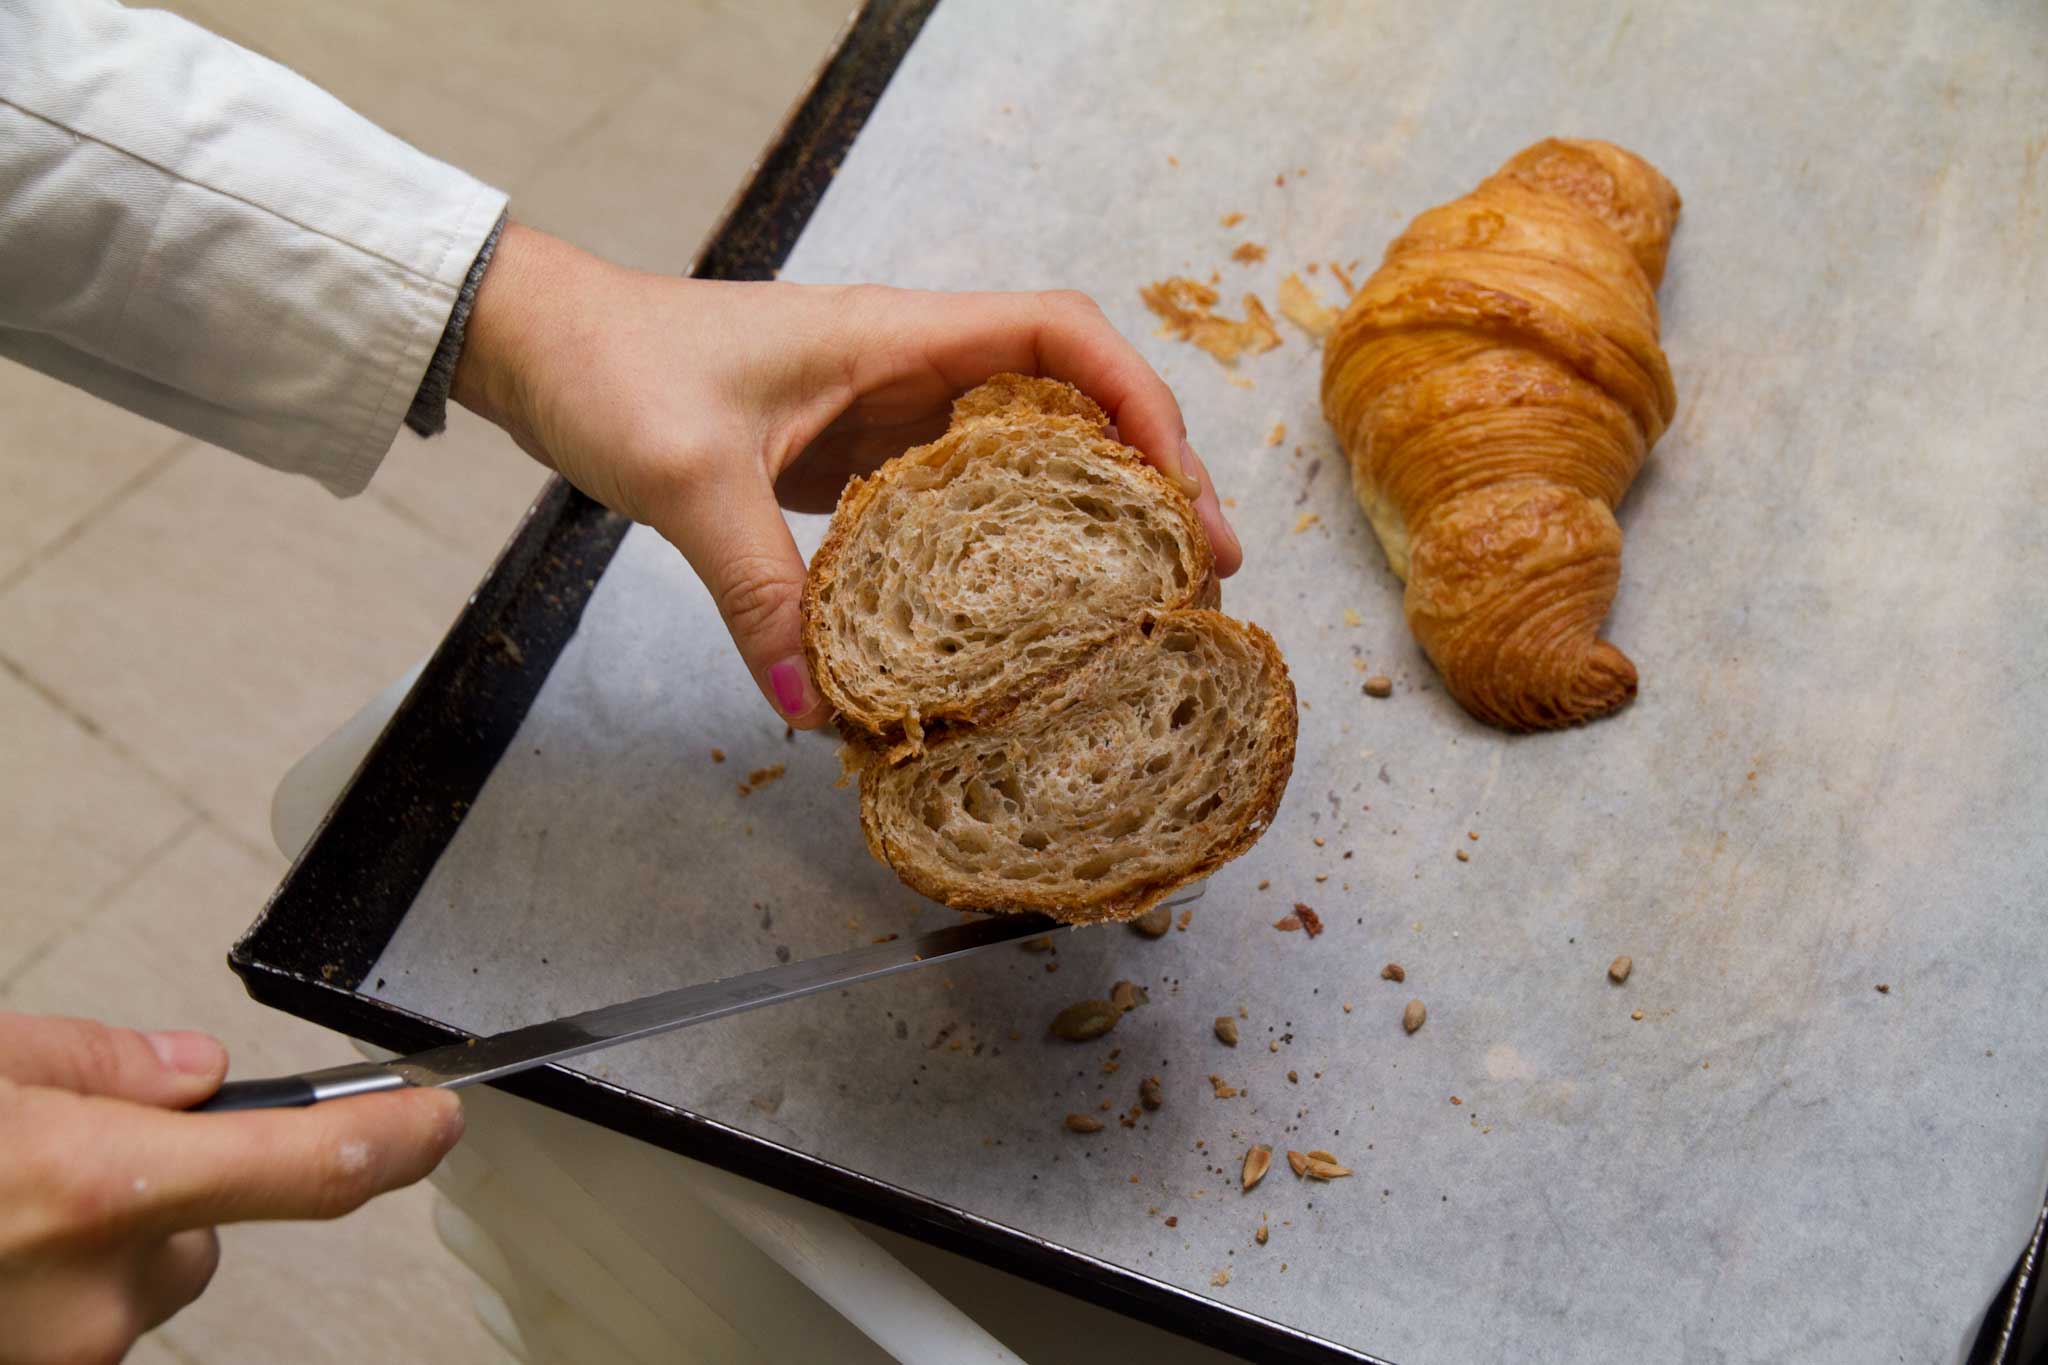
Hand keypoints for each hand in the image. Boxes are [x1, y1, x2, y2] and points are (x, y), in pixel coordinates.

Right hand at [0, 1011, 461, 1364]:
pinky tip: (2, 1236)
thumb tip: (199, 1070)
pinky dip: (56, 1274)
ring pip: (143, 1269)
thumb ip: (103, 1063)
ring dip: (106, 1229)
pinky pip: (87, 1312)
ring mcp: (66, 1357)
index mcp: (97, 1190)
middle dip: (170, 1172)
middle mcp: (99, 1296)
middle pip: (207, 1219)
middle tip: (60, 1139)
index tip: (437, 1119)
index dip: (394, 1140)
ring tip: (9, 1192)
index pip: (311, 1166)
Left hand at [452, 223, 1241, 727]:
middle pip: (1072, 399)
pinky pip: (960, 497)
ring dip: (1093, 511)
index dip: (1140, 403)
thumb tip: (816, 712)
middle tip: (1198, 571)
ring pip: (1025, 449)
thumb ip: (756, 590)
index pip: (1060, 336)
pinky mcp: (856, 458)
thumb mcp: (688, 481)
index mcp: (894, 336)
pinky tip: (1026, 610)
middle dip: (1149, 472)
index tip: (1182, 492)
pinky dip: (1010, 544)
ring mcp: (886, 413)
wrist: (542, 347)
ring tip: (1144, 598)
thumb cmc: (612, 371)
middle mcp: (908, 367)